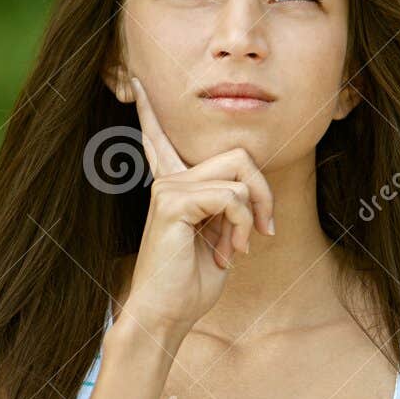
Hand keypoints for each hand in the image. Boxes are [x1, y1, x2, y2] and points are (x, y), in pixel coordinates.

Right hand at [118, 76, 277, 341]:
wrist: (166, 315)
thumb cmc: (191, 284)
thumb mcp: (220, 240)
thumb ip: (229, 208)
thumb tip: (248, 191)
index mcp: (175, 188)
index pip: (162, 141)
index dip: (149, 112)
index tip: (135, 83)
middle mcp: (169, 181)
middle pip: (239, 155)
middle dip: (264, 193)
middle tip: (263, 230)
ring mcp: (168, 189)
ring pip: (240, 175)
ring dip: (253, 216)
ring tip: (237, 248)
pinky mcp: (172, 202)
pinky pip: (231, 196)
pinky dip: (242, 225)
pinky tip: (229, 252)